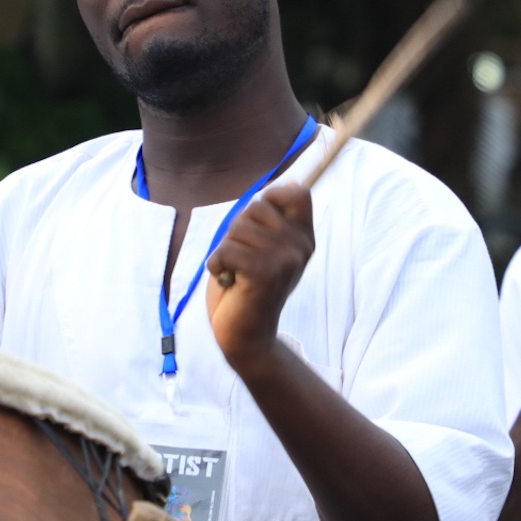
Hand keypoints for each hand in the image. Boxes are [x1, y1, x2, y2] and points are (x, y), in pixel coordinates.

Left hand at [205, 183, 313, 372]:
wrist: (246, 336)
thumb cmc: (246, 288)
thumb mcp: (263, 247)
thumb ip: (272, 220)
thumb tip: (289, 183)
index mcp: (304, 238)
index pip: (298, 193)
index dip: (271, 198)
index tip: (259, 226)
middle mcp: (301, 247)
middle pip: (256, 208)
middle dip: (237, 231)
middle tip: (243, 260)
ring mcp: (286, 260)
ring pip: (237, 229)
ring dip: (226, 251)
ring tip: (237, 273)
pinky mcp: (266, 274)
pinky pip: (227, 250)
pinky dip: (217, 264)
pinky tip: (229, 281)